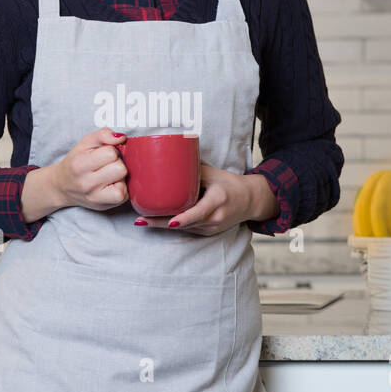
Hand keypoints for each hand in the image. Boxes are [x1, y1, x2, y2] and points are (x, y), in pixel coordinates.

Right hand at [50, 127, 129, 212]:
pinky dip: (120, 189)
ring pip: (124, 182)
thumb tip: (122, 138)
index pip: (110, 153)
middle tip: (106, 166)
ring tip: (108, 175)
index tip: (102, 155)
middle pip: (120, 168)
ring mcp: (95, 198)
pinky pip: (123, 195)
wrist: (62, 186)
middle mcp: (86, 183)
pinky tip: (110, 185)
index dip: (111, 151)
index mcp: (79, 165)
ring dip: (119, 177)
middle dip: (116, 163)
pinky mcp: (104, 207)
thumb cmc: (76, 162)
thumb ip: (103, 135)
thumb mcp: (85, 143)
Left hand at [134, 163, 277, 235]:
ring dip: (163, 225)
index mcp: (218, 201)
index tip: (170, 222)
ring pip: (184, 228)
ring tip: (142, 220)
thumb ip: (193, 170)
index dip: (184, 219)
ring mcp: (212, 228)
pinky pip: (188, 228)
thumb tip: (168, 159)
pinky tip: (156, 221)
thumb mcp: (213, 174)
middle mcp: (215, 217)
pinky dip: (173, 224)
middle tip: (140, 220)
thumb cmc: (229, 184)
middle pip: (185, 223)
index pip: (199, 212)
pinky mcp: (208, 232)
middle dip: (161, 223)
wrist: (250, 201)